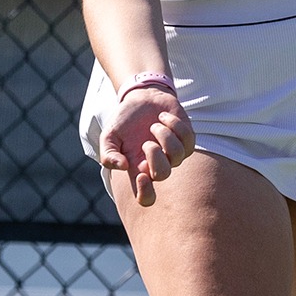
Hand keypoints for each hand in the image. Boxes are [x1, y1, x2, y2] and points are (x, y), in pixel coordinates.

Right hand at [99, 86, 194, 205]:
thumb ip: (108, 153)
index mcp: (138, 169)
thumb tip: (122, 166)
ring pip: (178, 155)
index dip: (146, 194)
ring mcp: (175, 153)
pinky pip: (188, 138)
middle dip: (155, 157)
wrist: (141, 97)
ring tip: (154, 125)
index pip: (146, 197)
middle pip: (163, 174)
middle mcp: (158, 164)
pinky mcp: (187, 139)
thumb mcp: (109, 136)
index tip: (141, 175)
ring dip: (164, 136)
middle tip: (146, 142)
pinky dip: (174, 125)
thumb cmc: (124, 121)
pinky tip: (163, 117)